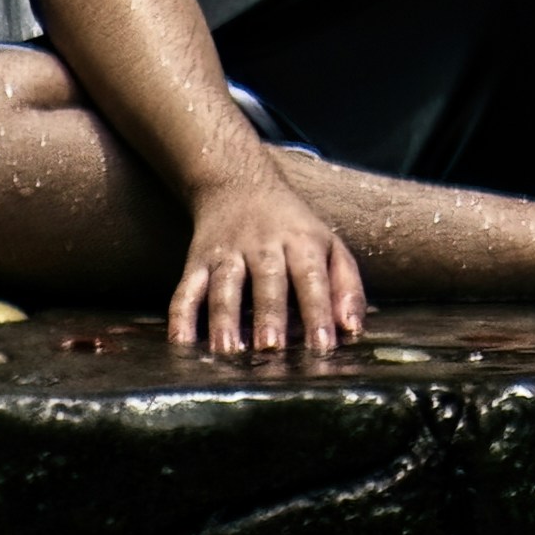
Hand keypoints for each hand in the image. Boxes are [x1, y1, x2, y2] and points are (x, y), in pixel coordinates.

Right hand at [168, 163, 361, 359]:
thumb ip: (346, 287)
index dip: (318, 311)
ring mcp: (227, 253)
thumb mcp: (330, 246)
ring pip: (224, 286)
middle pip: (267, 281)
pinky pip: (185, 290)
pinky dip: (180, 316)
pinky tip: (180, 343)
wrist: (240, 183)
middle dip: (269, 315)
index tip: (323, 345)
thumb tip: (353, 330)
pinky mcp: (197, 261)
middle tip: (271, 348)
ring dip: (224, 319)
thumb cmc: (294, 228)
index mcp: (302, 242)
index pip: (312, 278)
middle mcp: (263, 245)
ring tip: (227, 351)